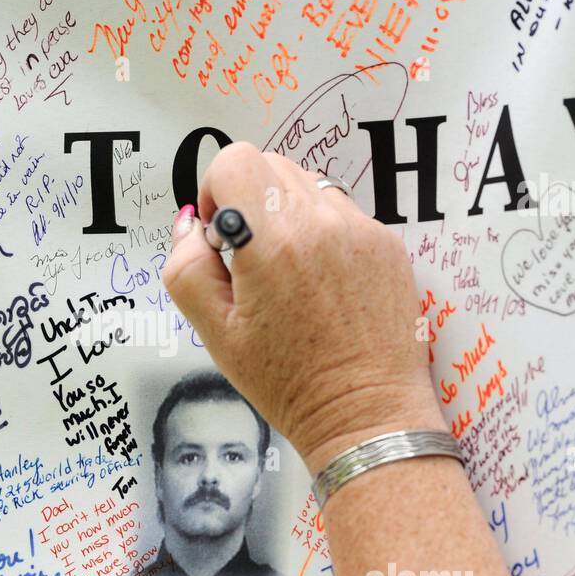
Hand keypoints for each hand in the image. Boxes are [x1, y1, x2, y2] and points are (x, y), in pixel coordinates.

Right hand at [162, 143, 447, 473]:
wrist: (364, 413)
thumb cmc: (288, 381)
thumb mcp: (214, 332)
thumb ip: (186, 268)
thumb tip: (191, 225)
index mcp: (273, 242)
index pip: (235, 161)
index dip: (217, 190)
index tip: (221, 233)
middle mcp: (322, 224)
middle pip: (271, 164)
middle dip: (250, 200)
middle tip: (249, 258)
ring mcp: (361, 231)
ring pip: (309, 186)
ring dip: (288, 214)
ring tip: (288, 274)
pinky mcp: (387, 246)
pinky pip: (344, 214)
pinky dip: (324, 234)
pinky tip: (322, 286)